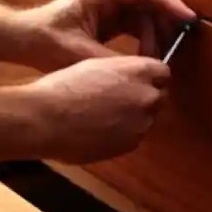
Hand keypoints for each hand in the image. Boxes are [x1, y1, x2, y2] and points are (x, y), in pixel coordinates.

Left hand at [17, 0, 197, 71]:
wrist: (24, 39)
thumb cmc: (44, 40)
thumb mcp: (78, 54)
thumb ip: (111, 60)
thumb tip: (141, 70)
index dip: (169, 1)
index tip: (186, 18)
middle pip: (150, 0)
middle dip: (167, 19)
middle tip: (180, 43)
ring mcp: (110, 8)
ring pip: (146, 14)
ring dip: (157, 33)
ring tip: (161, 58)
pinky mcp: (109, 22)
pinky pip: (137, 26)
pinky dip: (146, 40)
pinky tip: (148, 59)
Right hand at [24, 55, 169, 163]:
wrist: (48, 119)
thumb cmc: (65, 86)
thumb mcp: (96, 66)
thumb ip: (122, 73)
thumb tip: (129, 81)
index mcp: (138, 71)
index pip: (163, 72)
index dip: (151, 77)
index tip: (140, 80)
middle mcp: (146, 96)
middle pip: (159, 97)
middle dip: (145, 98)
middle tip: (121, 100)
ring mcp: (141, 124)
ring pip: (147, 119)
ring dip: (134, 117)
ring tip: (106, 116)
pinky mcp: (130, 145)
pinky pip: (134, 136)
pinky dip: (123, 134)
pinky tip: (100, 130)